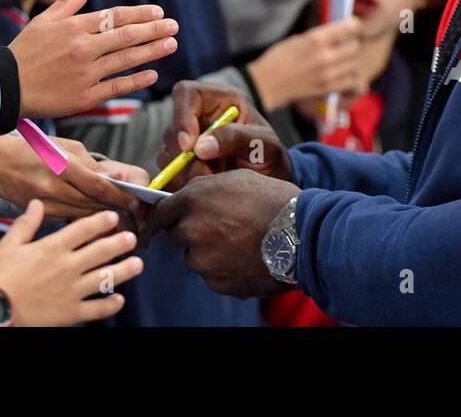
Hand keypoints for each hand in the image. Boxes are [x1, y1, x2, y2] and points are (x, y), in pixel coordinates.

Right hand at [0, 134, 147, 216]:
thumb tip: (112, 180)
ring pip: (84, 214)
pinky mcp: (41, 214)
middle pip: (94, 204)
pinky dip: (84, 217)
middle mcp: (55, 189)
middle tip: (132, 209)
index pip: (99, 187)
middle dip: (115, 207)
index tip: (135, 200)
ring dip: (102, 215)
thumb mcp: (63, 147)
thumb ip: (89, 164)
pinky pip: (70, 218)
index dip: (120, 195)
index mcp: (62, 167)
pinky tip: (95, 216)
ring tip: (119, 213)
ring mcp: (47, 205)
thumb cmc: (32, 150)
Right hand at [0, 203, 142, 325]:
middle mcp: (67, 266)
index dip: (101, 222)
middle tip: (132, 238)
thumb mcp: (9, 244)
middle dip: (120, 243)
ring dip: (124, 271)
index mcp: (52, 248)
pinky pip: (96, 309)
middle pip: (101, 251)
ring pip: (106, 278)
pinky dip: (110, 305)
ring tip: (138, 264)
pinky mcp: (71, 313)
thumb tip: (37, 203)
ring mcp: (71, 290)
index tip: (113, 216)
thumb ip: (26, 223)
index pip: (83, 229)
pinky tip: (119, 300)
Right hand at [9, 0, 177, 118]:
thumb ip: (68, 3)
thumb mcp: (42, 22)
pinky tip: (152, 73)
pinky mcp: (85, 96)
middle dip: (154, 30)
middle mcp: (83, 48)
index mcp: (74, 27)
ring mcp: (86, 73)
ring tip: (171, 44)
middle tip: (174, 26)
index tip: (158, 12)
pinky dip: (137, 79)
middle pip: (126, 35)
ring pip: (126, 59)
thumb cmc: (24, 53)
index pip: (115, 17)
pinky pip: (117, 86)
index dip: (139, 14)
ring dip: (152, 51)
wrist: (5, 88)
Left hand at [148, 170, 298, 297]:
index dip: (163, 216)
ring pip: (195, 258)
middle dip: (192, 233)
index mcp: (192, 201)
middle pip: (177, 236)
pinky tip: (246, 258)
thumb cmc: (271, 199)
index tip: (165, 220)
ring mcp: (203, 261)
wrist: (300, 234)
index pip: (159, 213)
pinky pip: (213, 276)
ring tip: (239, 243)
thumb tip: (186, 197)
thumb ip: (204, 188)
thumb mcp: (235, 178)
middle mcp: (191, 231)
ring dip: (208, 252)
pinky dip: (224, 270)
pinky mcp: (218, 283)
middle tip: (220, 227)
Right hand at [157, 80, 291, 188]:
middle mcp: (198, 116)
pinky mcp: (182, 162)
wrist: (270, 179)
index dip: (181, 117)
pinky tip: (206, 185)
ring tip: (214, 179)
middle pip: (172, 129)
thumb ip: (236, 138)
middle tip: (208, 173)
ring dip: (186, 172)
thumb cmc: (270, 154)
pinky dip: (183, 182)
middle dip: (185, 156)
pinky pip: (170, 172)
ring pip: (168, 154)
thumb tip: (199, 147)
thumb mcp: (264, 144)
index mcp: (219, 99)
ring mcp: (188, 139)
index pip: (186, 93)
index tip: (188, 146)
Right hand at [247, 18, 364, 111]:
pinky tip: (342, 73)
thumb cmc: (279, 57)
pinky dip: (349, 76)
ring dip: (351, 60)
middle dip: (353, 43)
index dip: (354, 25)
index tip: (352, 26)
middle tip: (346, 44)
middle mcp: (325, 56)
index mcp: (316, 39)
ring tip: (343, 59)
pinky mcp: (328, 88)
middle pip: (356, 46)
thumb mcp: (299, 38)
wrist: (267, 83)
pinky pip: (351, 81)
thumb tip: (340, 33)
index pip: (351, 27)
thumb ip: (321, 36)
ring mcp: (328, 74)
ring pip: (355, 64)